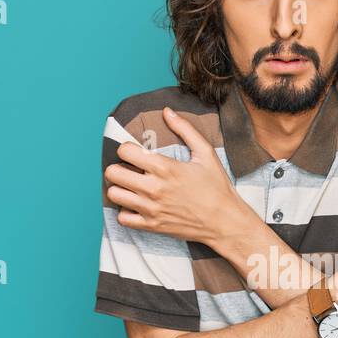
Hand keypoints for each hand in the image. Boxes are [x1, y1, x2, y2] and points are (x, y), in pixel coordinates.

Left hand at [105, 106, 252, 246]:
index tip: (135, 152)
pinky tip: (136, 205)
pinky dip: (125, 211)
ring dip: (119, 188)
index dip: (127, 148)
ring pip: (113, 194)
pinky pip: (122, 218)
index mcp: (164, 167)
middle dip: (119, 167)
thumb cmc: (217, 187)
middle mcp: (153, 188)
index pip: (125, 151)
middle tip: (130, 169)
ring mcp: (150, 208)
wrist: (224, 221)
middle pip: (113, 172)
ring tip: (131, 186)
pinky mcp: (151, 226)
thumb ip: (185, 129)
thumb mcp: (206, 153)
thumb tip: (167, 111)